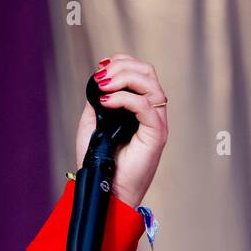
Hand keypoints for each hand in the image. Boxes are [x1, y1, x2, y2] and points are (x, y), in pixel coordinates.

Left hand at [74, 55, 168, 207]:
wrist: (105, 187)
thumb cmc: (100, 160)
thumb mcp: (93, 122)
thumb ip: (98, 101)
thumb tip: (98, 81)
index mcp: (139, 107)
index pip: (140, 72)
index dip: (122, 62)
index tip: (101, 66)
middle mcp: (151, 112)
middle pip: (148, 73)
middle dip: (122, 67)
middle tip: (101, 77)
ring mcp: (156, 122)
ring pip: (150, 84)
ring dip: (124, 78)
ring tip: (103, 86)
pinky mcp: (156, 134)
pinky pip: (145, 106)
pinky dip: (125, 98)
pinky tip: (107, 101)